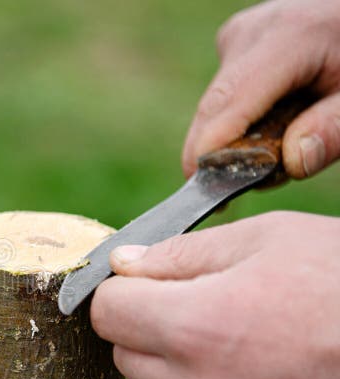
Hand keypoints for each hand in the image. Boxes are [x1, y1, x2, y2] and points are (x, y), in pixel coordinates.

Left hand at [90, 211, 339, 378]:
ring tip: (258, 339)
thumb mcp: (268, 239)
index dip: (120, 291)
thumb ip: (180, 255)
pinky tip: (282, 376)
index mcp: (193, 328)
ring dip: (192, 366)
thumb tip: (122, 264)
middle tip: (204, 304)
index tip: (141, 281)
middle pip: (130, 357)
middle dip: (151, 328)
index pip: (105, 313)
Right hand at [183, 0, 339, 177]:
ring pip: (215, 109)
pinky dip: (238, 125)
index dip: (210, 148)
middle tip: (245, 186)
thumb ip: (333, 130)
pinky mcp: (231, 48)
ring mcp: (236, 40)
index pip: (230, 101)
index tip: (204, 189)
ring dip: (235, 141)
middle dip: (221, 155)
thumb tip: (292, 163)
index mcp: (287, 37)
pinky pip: (222, 100)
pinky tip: (272, 125)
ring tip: (278, 147)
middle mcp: (249, 36)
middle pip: (213, 110)